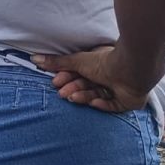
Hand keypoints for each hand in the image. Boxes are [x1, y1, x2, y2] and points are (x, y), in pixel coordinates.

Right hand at [33, 45, 153, 112]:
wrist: (130, 70)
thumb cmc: (105, 62)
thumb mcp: (76, 61)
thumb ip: (57, 62)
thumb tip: (34, 59)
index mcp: (100, 65)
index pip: (81, 74)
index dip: (68, 78)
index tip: (56, 81)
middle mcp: (110, 76)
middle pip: (87, 86)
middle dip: (73, 89)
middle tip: (62, 93)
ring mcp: (120, 89)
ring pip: (97, 95)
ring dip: (84, 96)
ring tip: (73, 97)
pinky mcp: (127, 101)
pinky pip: (112, 106)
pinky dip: (102, 105)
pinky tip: (95, 103)